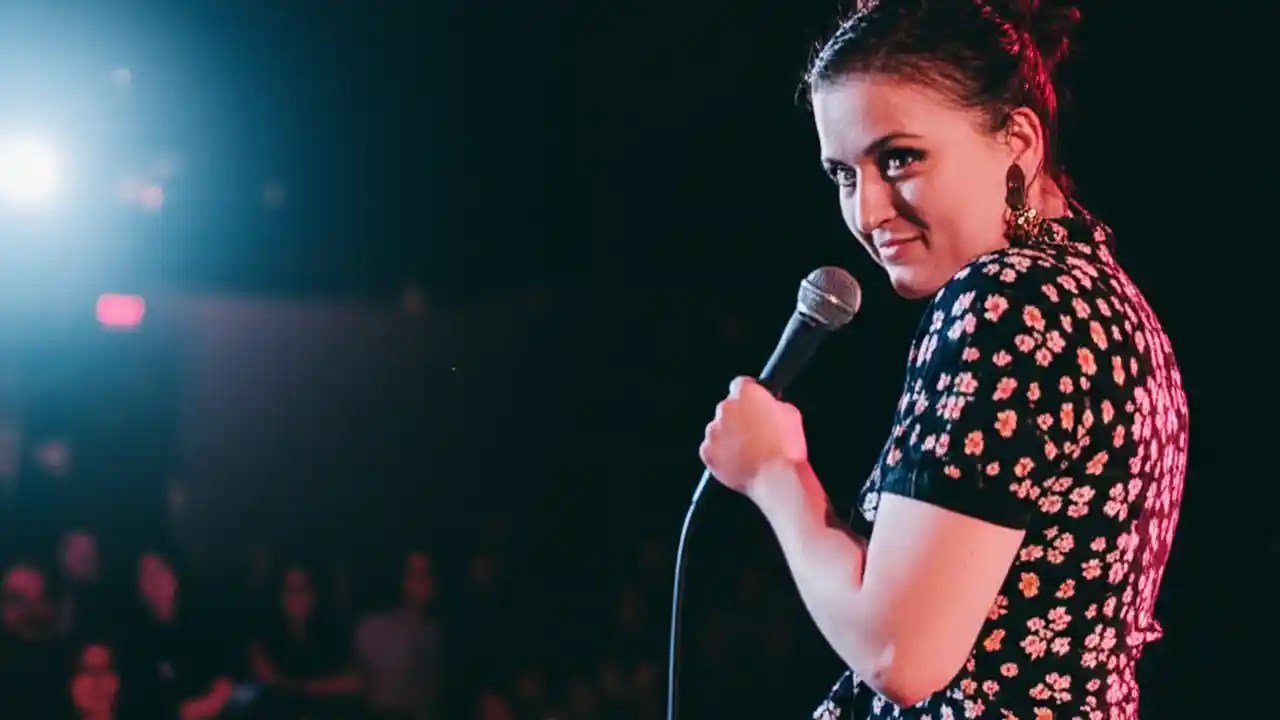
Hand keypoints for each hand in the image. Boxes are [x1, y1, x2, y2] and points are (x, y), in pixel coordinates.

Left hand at [699, 376, 807, 497]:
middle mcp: (725, 408)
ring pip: (718, 429)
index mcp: (745, 393)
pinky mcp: (707, 452)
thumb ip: (774, 404)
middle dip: (739, 417)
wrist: (775, 478)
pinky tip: (737, 461)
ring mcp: (713, 431)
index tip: (756, 405)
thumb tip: (770, 406)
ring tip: (748, 450)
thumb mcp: (791, 413)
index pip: (742, 385)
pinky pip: (711, 450)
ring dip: (729, 436)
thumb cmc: (786, 447)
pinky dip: (721, 455)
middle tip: (755, 432)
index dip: (751, 396)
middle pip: (728, 407)